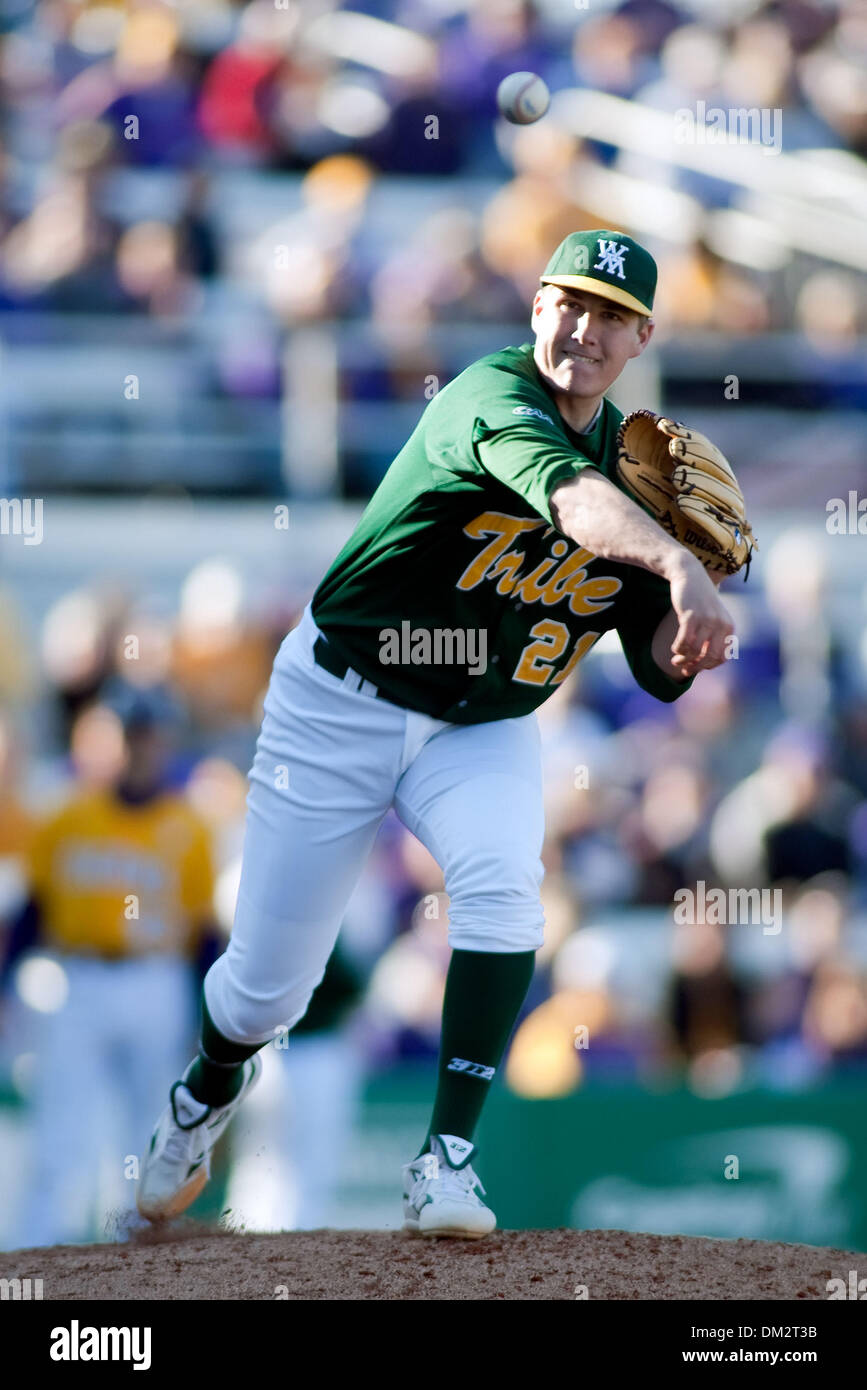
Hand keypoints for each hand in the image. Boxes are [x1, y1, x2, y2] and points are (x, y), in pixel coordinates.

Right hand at [665, 552, 734, 677]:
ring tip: (676, 659)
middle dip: (696, 667)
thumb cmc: (698, 599)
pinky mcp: (692, 616)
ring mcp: (707, 620)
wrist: (689, 574)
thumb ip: (712, 636)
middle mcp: (721, 624)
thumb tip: (703, 663)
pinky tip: (675, 648)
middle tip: (683, 669)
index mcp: (728, 627)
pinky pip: (685, 642)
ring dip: (684, 659)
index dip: (707, 666)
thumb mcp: (711, 617)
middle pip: (710, 657)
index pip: (721, 657)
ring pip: (696, 651)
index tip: (695, 667)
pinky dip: (678, 649)